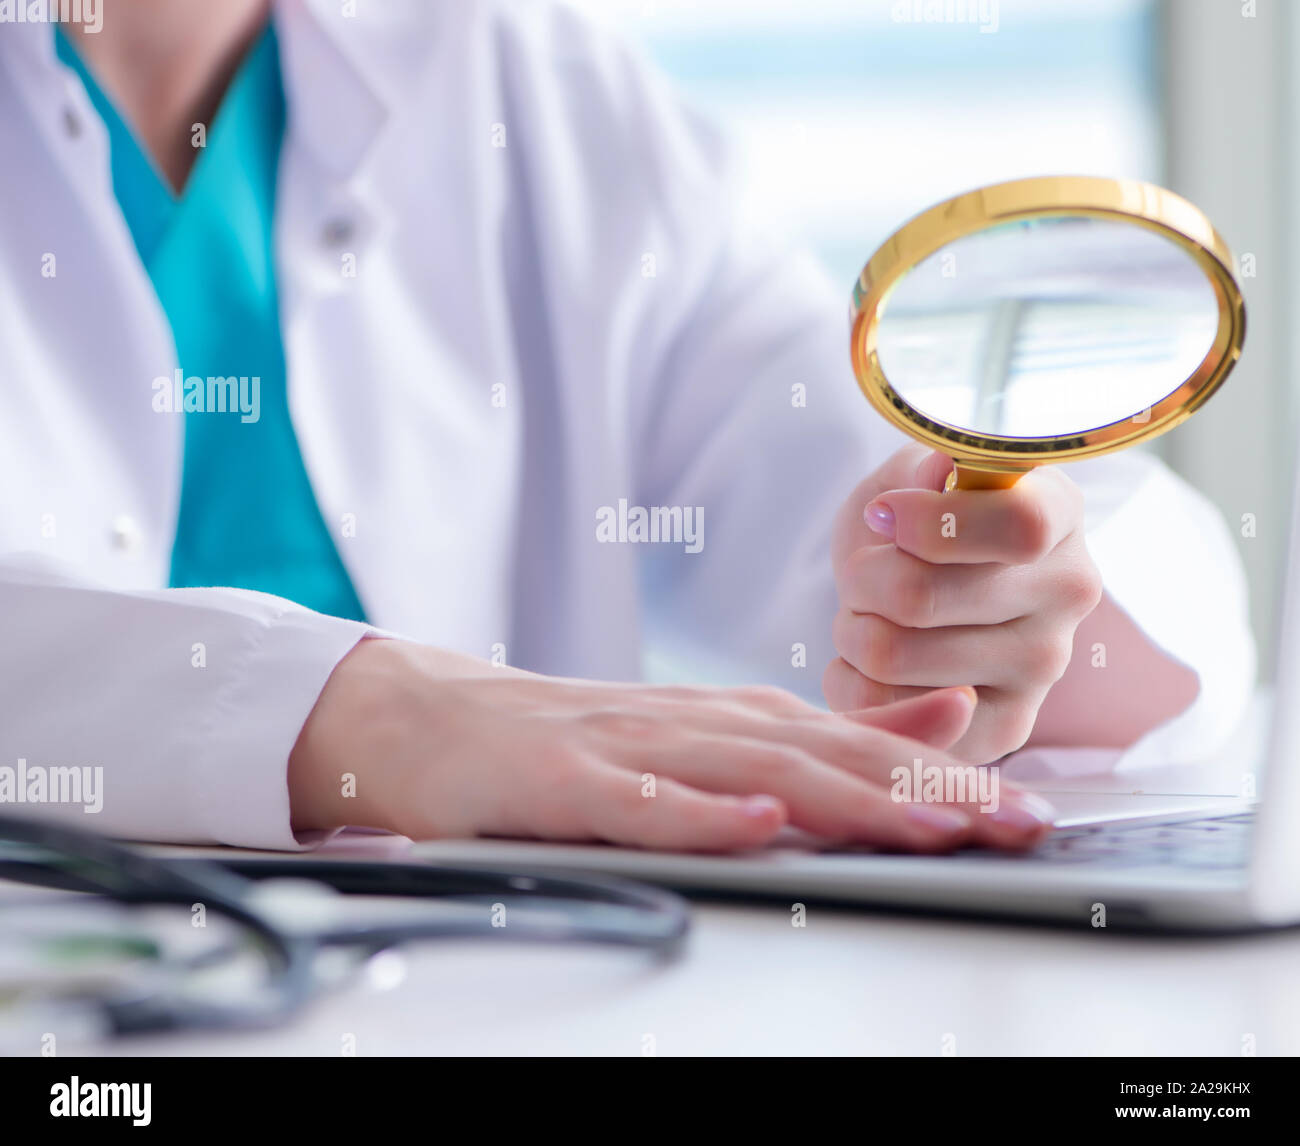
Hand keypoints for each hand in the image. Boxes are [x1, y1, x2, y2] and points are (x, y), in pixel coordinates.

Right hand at [289, 638, 1053, 851]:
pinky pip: (637, 801)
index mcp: (732, 717)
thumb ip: (820, 733)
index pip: (857, 744)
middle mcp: (694, 721)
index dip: (946, 777)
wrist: (429, 717)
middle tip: (1014, 823)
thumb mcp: (708, 731)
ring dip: (845, 797)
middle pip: (825, 753)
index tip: (1028, 813)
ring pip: (750, 771)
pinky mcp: (561, 780)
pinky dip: (700, 812)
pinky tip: (756, 825)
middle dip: (929, 790)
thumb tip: (938, 719)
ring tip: (927, 826)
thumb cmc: (571, 739)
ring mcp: (629, 746)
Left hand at [825, 444, 1103, 762]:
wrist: (908, 595)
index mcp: (1057, 511)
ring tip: (867, 618)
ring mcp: (1043, 666)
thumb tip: (938, 471)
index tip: (882, 517)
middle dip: (860, 580)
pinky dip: (850, 682)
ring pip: (892, 654)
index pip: (1018, 526)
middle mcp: (1068, 592)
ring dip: (851, 631)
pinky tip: (869, 665)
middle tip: (861, 575)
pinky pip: (889, 711)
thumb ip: (919, 472)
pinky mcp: (1006, 727)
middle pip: (921, 595)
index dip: (929, 525)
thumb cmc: (912, 525)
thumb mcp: (907, 477)